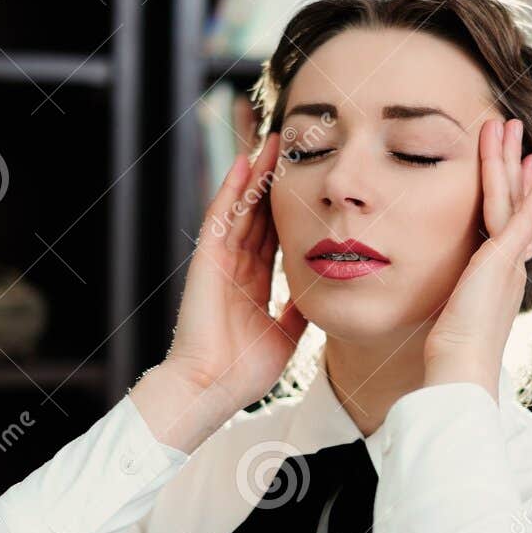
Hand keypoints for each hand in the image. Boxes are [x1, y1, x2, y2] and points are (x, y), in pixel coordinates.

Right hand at [147, 132, 308, 424]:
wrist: (212, 388)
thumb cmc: (244, 372)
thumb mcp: (286, 335)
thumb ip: (299, 309)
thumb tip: (323, 292)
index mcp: (255, 285)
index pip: (276, 238)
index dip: (291, 211)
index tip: (310, 187)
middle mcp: (238, 267)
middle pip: (260, 216)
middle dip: (275, 184)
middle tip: (293, 149)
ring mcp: (221, 261)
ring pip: (243, 208)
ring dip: (257, 176)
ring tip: (273, 144)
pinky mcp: (207, 258)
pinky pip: (222, 216)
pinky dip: (232, 188)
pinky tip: (244, 163)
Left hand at [423, 118, 531, 396]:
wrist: (461, 370)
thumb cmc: (450, 355)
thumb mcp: (449, 316)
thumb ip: (451, 300)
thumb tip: (441, 302)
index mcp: (500, 277)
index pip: (515, 224)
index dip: (521, 192)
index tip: (523, 164)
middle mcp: (511, 267)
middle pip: (519, 204)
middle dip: (516, 164)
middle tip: (516, 129)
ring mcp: (510, 263)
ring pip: (515, 201)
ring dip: (513, 161)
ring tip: (511, 126)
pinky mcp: (502, 262)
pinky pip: (520, 219)